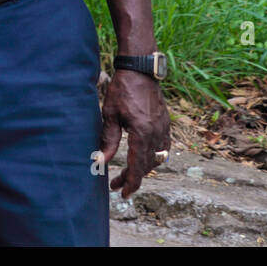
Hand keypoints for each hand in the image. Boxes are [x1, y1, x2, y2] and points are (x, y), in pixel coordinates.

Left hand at [99, 68, 170, 197]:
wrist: (140, 72)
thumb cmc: (121, 90)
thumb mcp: (109, 114)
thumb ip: (108, 139)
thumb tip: (101, 160)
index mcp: (142, 132)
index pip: (138, 166)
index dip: (131, 182)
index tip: (123, 193)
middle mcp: (156, 134)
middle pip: (147, 165)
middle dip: (133, 178)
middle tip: (117, 185)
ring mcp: (164, 129)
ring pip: (156, 159)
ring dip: (143, 169)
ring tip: (127, 174)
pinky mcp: (165, 124)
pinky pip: (163, 148)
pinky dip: (154, 158)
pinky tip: (144, 160)